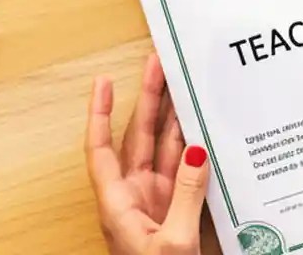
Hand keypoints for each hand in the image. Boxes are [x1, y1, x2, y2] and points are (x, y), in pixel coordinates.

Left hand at [86, 54, 209, 254]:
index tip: (103, 82)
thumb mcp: (173, 243)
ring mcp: (156, 204)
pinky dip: (193, 148)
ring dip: (172, 118)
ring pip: (163, 150)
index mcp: (118, 204)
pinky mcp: (176, 214)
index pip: (102, 149)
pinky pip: (185, 172)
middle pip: (137, 139)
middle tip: (160, 64)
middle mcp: (134, 198)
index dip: (101, 114)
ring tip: (182, 83)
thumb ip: (186, 193)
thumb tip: (193, 150)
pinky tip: (202, 128)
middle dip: (148, 100)